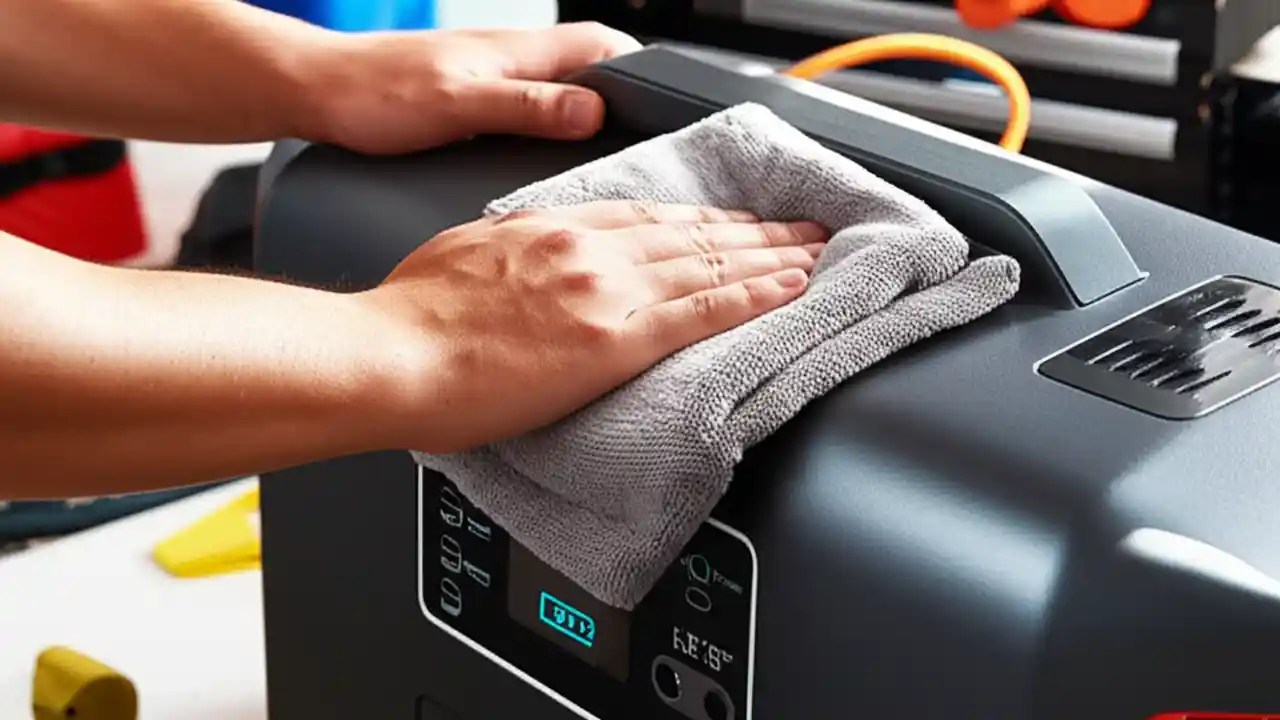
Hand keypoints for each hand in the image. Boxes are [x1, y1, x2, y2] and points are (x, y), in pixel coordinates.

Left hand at [304, 23, 641, 154]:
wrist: (317, 93)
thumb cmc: (375, 93)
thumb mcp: (460, 105)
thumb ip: (528, 107)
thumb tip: (594, 113)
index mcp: (523, 51)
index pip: (608, 48)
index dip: (647, 76)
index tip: (674, 115)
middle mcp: (517, 60)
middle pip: (596, 72)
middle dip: (630, 104)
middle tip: (654, 150)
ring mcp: (498, 80)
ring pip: (567, 93)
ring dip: (594, 120)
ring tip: (619, 163)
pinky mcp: (479, 102)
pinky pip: (538, 112)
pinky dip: (558, 134)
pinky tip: (557, 165)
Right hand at [358, 202, 828, 452]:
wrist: (391, 355)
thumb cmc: (411, 316)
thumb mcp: (464, 253)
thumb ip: (513, 248)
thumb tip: (529, 252)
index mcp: (552, 229)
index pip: (649, 216)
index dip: (702, 218)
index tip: (734, 220)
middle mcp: (589, 251)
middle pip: (692, 233)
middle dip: (755, 230)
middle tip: (802, 225)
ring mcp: (606, 292)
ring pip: (710, 264)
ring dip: (771, 256)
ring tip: (816, 252)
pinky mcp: (614, 342)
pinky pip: (701, 311)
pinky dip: (754, 296)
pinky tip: (790, 289)